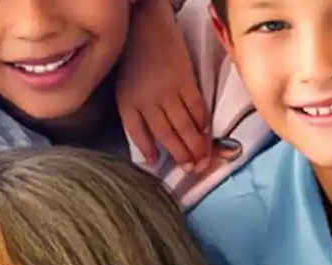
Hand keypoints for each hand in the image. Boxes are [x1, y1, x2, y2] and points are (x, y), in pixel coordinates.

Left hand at [117, 0, 211, 171]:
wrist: (145, 27)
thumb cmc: (133, 62)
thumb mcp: (125, 92)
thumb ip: (135, 119)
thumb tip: (150, 152)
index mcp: (128, 103)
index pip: (137, 134)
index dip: (148, 150)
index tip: (158, 165)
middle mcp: (146, 100)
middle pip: (166, 134)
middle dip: (181, 154)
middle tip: (194, 170)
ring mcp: (167, 90)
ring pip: (184, 124)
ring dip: (196, 144)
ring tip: (203, 159)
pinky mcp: (185, 79)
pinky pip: (196, 106)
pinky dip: (203, 121)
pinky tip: (207, 133)